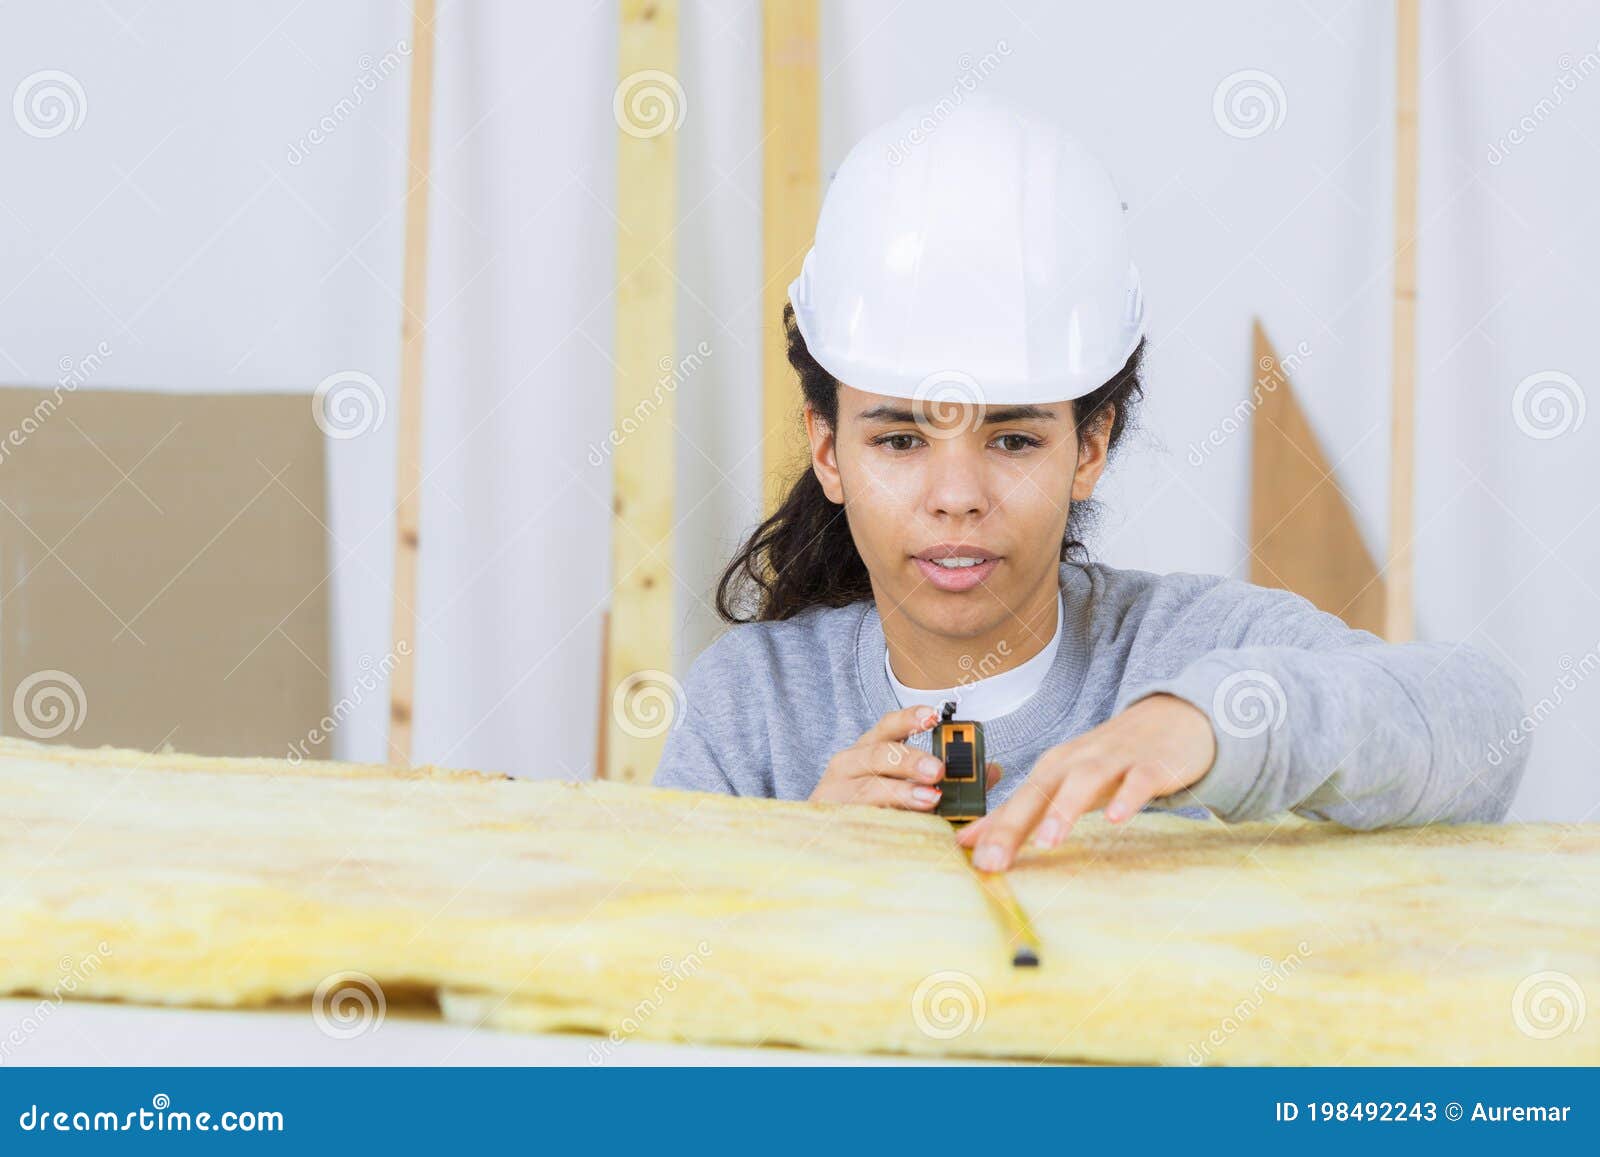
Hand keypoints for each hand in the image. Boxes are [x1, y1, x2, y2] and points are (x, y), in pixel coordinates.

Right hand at [811, 704, 1002, 810]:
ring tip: (930, 800)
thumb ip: (953, 781)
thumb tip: (993, 769)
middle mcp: (849, 764)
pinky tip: (900, 827)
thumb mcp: (913, 790)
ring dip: (901, 792)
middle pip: (880, 753)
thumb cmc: (876, 811)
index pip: (890, 726)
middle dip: (911, 759)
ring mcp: (835, 793)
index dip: (910, 718)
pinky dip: (882, 820)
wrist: (823, 846)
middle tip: (939, 770)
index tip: (934, 716)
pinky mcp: (829, 820)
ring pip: (869, 787)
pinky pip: (857, 818)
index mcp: (870, 750)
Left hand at [955, 693, 1215, 869]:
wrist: (1170, 718)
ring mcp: (1114, 761)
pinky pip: (1138, 781)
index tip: (974, 863)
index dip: (993, 832)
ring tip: (1047, 842)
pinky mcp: (1151, 765)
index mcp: (1052, 769)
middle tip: (994, 861)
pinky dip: (1127, 797)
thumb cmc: (1108, 760)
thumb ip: (1018, 814)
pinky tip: (1116, 818)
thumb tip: (969, 842)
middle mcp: (1076, 762)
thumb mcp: (1062, 783)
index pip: (1016, 803)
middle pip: (1040, 791)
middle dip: (1013, 826)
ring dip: (1064, 809)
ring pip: (1085, 782)